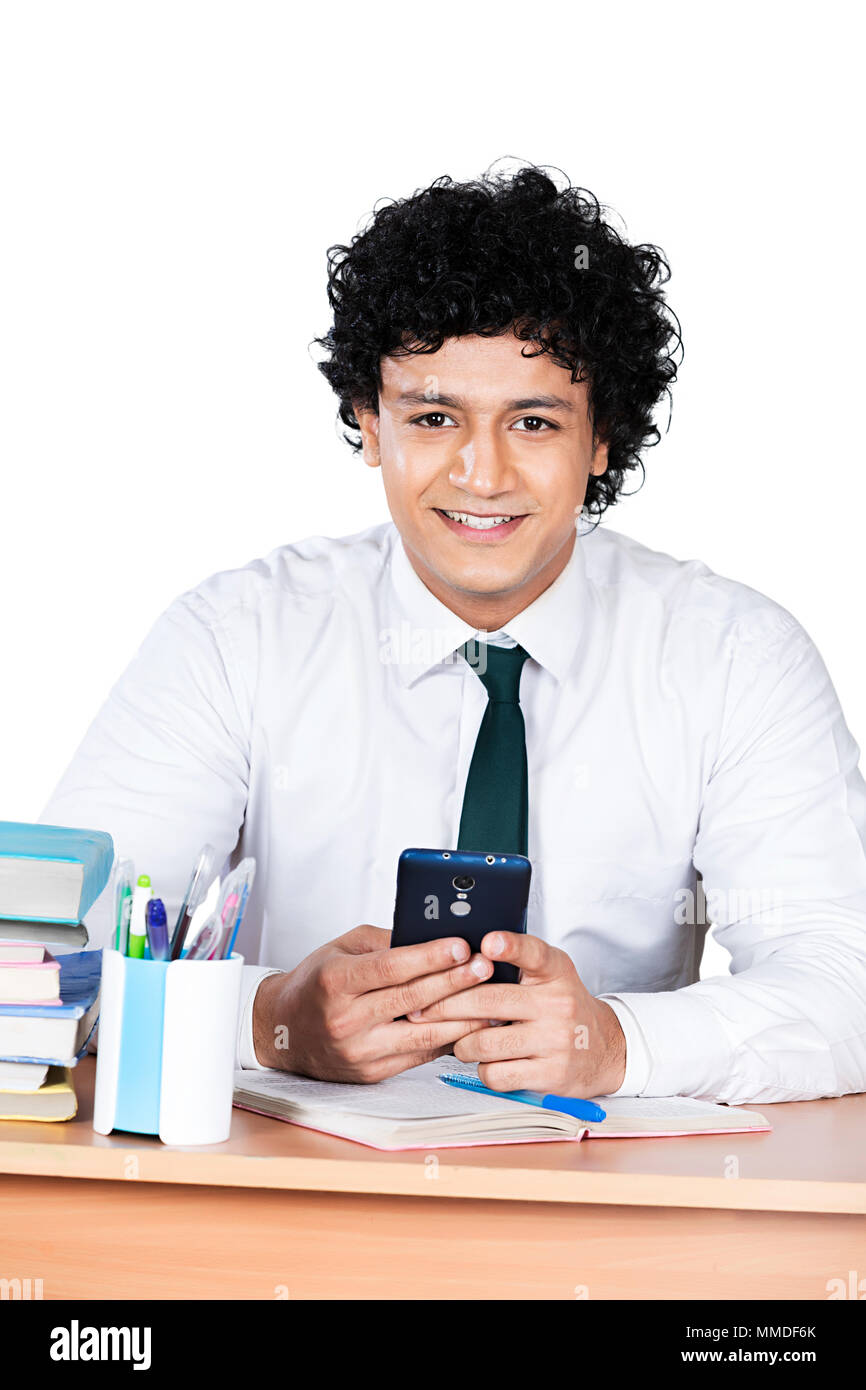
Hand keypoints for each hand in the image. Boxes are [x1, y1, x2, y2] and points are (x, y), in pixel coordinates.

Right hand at [251, 924, 491, 1081]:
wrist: (281, 1031)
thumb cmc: (315, 983)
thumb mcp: (341, 949)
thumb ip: (385, 942)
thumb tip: (432, 937)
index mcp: (335, 982)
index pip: (390, 968)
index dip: (429, 957)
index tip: (461, 945)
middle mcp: (345, 1020)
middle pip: (412, 999)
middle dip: (455, 981)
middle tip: (486, 966)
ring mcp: (359, 1051)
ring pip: (423, 1034)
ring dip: (462, 1016)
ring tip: (490, 998)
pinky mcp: (372, 1073)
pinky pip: (419, 1055)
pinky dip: (447, 1038)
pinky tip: (469, 1024)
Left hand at [407, 931, 626, 1097]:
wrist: (605, 1048)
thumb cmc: (563, 1006)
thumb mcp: (550, 974)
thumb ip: (517, 962)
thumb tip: (459, 959)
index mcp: (555, 971)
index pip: (533, 953)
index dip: (509, 947)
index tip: (488, 944)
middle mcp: (557, 1004)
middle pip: (487, 1002)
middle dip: (444, 1006)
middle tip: (423, 1009)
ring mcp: (555, 1041)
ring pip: (483, 1042)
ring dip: (462, 1043)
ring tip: (461, 1039)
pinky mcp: (550, 1074)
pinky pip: (495, 1073)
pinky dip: (483, 1068)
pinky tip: (489, 1060)